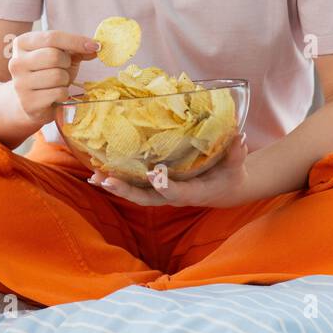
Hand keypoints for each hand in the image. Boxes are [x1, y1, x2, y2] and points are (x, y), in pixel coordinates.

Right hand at [8, 29, 99, 129]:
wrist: (29, 101)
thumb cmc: (47, 73)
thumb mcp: (60, 55)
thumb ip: (76, 48)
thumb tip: (96, 46)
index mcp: (22, 43)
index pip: (52, 37)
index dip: (76, 41)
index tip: (94, 45)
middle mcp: (16, 62)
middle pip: (54, 56)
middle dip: (66, 63)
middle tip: (63, 69)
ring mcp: (19, 83)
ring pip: (57, 76)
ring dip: (65, 80)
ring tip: (57, 83)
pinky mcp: (28, 102)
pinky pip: (58, 93)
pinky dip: (63, 94)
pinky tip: (54, 95)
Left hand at [88, 132, 251, 207]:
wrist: (226, 190)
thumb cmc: (230, 176)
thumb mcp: (236, 165)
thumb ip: (236, 152)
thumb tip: (238, 135)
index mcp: (192, 191)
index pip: (176, 191)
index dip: (164, 185)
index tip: (153, 174)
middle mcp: (173, 195)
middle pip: (146, 197)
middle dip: (126, 190)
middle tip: (107, 181)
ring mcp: (163, 194)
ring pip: (136, 194)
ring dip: (115, 187)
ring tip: (94, 178)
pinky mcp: (156, 188)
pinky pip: (134, 188)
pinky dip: (117, 182)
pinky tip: (98, 175)